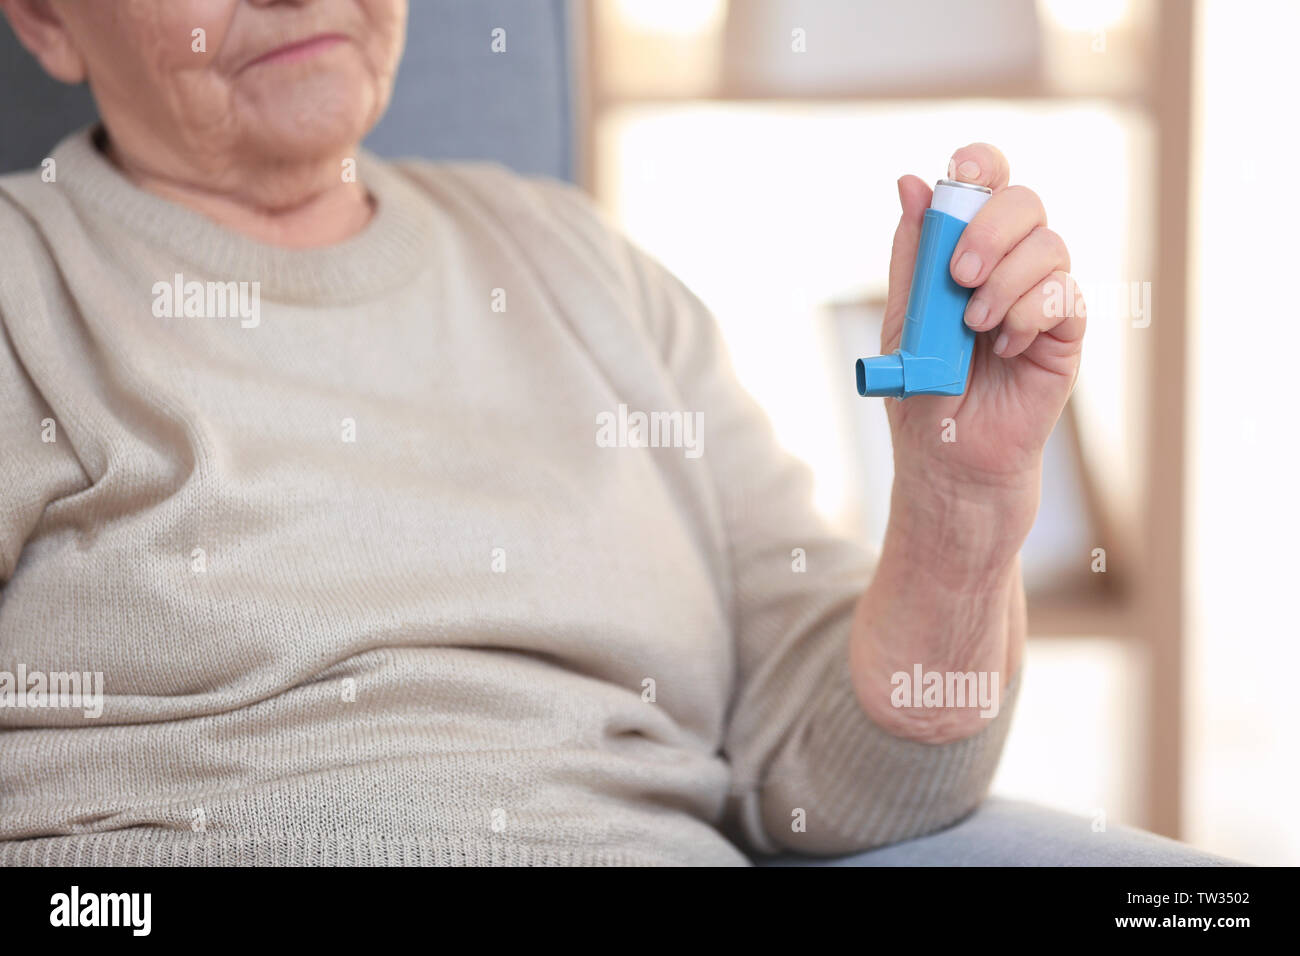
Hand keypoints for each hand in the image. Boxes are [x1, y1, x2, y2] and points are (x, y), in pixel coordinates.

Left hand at [882, 143, 1084, 542]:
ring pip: (1049, 247)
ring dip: (1007, 280)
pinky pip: (1065, 297)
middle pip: (1024, 201)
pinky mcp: (1066, 335)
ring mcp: (1042, 297)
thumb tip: (911, 182)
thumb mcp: (904, 321)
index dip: (981, 164)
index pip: (987, 183)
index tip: (964, 175)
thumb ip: (913, 256)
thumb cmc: (924, 394)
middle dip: (990, 229)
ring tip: (975, 326)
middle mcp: (1011, 265)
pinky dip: (1031, 313)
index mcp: (967, 251)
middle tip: (959, 276)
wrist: (949, 464)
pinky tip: (1005, 347)